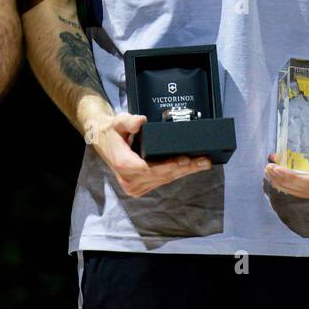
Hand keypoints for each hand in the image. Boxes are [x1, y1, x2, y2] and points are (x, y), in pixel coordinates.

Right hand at [84, 112, 211, 197]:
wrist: (104, 142)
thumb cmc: (113, 131)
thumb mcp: (118, 122)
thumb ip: (128, 121)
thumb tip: (141, 121)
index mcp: (124, 165)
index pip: (151, 169)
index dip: (169, 166)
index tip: (185, 160)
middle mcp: (129, 180)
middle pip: (162, 175)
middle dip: (185, 168)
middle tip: (203, 161)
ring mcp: (134, 186)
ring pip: (164, 180)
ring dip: (184, 172)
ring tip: (202, 164)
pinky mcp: (140, 187)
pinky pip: (161, 181)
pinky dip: (176, 174)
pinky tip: (190, 168)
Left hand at [265, 119, 308, 202]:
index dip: (291, 177)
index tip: (275, 168)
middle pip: (304, 189)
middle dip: (283, 180)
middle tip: (267, 169)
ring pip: (302, 192)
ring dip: (283, 184)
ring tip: (269, 173)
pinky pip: (305, 191)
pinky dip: (290, 186)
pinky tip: (278, 180)